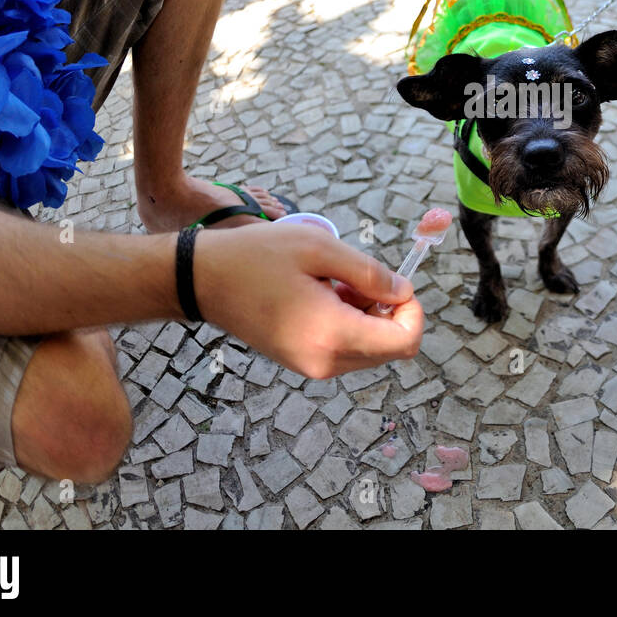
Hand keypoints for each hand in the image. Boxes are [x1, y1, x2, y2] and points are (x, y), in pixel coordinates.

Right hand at [198, 223, 424, 378]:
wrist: (202, 280)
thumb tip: (403, 292)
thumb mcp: (320, 248)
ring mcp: (312, 367)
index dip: (413, 312)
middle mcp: (325, 362)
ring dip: (369, 317)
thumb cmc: (257, 256)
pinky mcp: (301, 363)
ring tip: (336, 283)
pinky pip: (346, 350)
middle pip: (391, 349)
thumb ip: (370, 273)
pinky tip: (324, 295)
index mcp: (332, 335)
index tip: (397, 284)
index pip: (405, 342)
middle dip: (390, 313)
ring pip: (370, 350)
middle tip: (359, 279)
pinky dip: (349, 324)